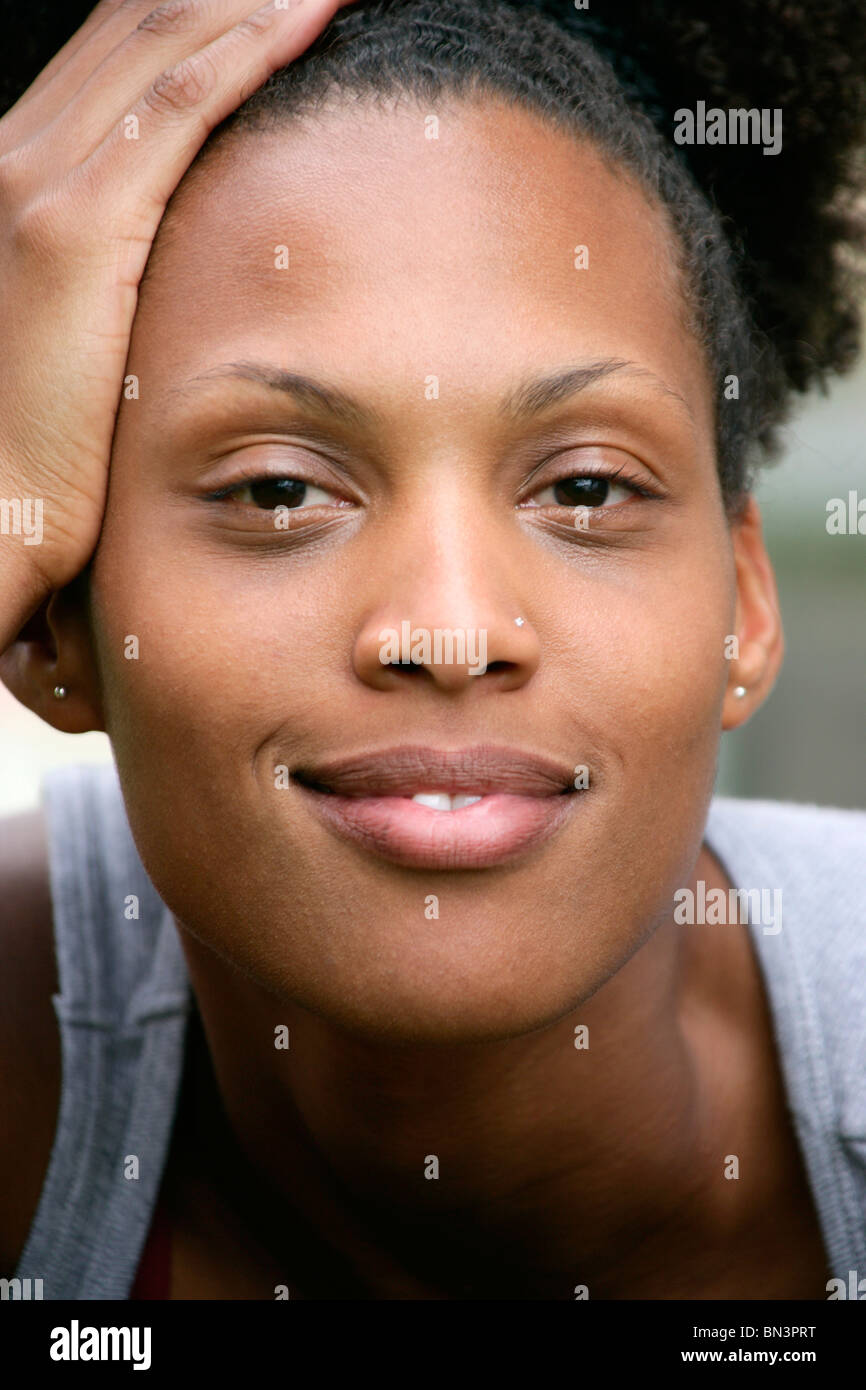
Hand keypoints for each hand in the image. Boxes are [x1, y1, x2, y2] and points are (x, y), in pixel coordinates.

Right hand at [0, 0, 353, 640]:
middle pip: (140, 22)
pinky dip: (244, 50)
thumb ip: (127, 264)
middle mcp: (19, 153)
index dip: (208, 9)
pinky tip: (307, 17)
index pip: (124, 53)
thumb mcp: (80, 325)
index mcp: (24, 173)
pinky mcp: (76, 228)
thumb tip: (198, 245)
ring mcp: (40, 182)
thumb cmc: (42, 440)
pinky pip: (175, 105)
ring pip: (160, 40)